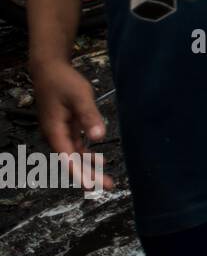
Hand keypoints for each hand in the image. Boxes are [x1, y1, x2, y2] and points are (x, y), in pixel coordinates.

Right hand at [31, 59, 114, 190]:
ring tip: (106, 179)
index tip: (91, 186)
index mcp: (55, 131)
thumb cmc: (63, 81)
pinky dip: (87, 154)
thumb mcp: (80, 97)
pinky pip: (76, 146)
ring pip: (75, 155)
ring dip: (89, 166)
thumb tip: (98, 137)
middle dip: (89, 174)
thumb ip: (89, 117)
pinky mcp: (66, 127)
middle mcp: (55, 135)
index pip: (67, 158)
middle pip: (72, 160)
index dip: (79, 173)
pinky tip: (98, 160)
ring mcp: (60, 132)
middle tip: (108, 185)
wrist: (49, 68)